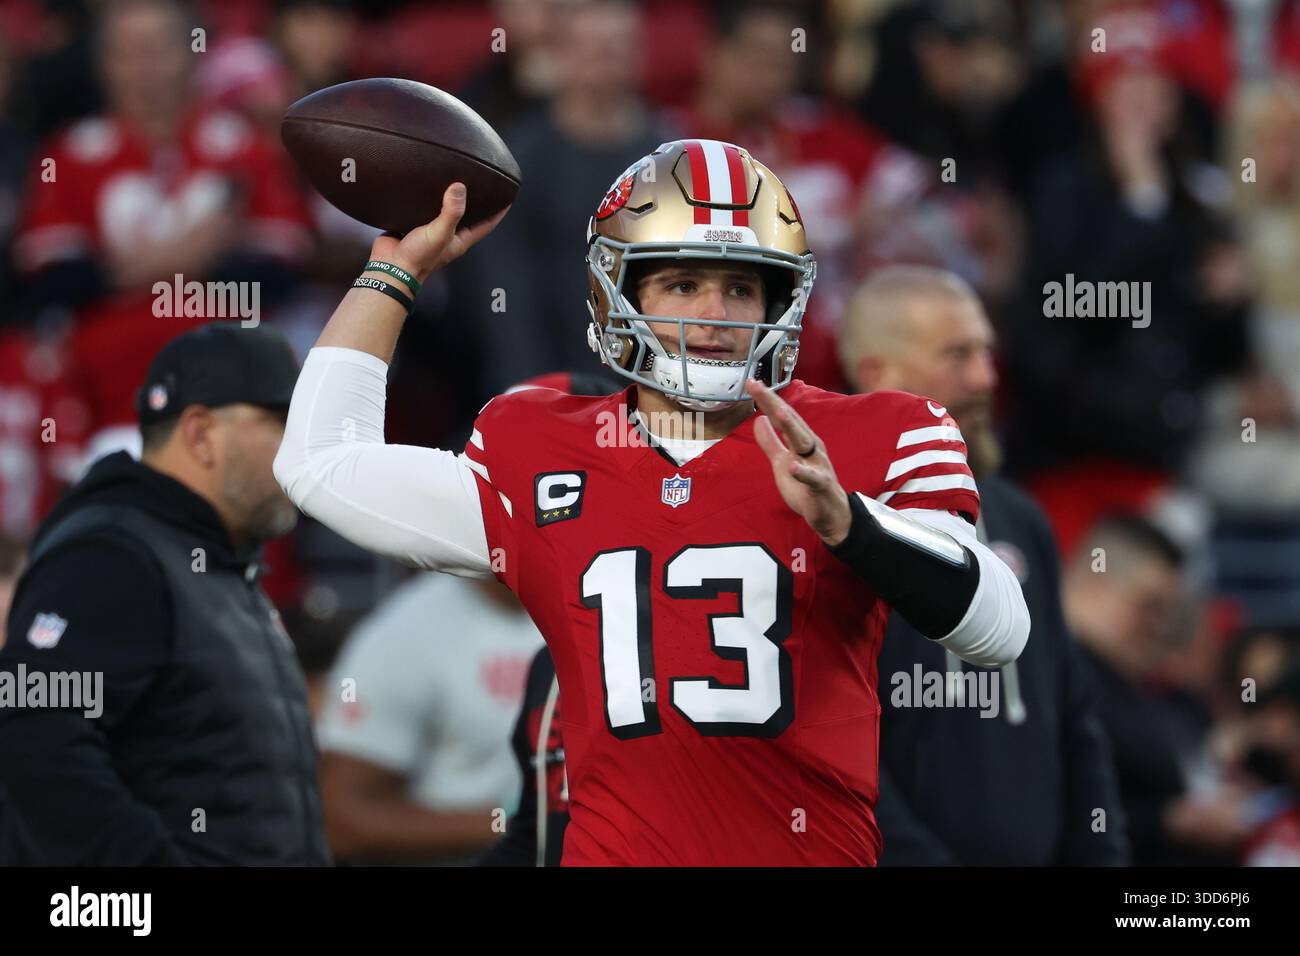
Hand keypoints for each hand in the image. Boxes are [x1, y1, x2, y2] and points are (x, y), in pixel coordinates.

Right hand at [370, 183, 509, 283]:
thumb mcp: (440, 233)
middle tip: (481, 186)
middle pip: (467, 218)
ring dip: (448, 201)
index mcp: (460, 240)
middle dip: (474, 204)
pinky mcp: (413, 227)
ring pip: (444, 213)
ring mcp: (430, 232)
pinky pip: (423, 211)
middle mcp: (448, 236)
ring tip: (452, 182)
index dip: (497, 212)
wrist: (390, 266)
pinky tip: (423, 189)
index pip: (486, 225)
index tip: (506, 198)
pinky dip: (425, 201)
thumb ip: (451, 212)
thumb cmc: (418, 258)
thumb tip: (459, 188)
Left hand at [749, 379, 851, 545]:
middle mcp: (811, 447)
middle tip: (759, 387)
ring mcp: (818, 465)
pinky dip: (803, 472)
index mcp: (802, 440)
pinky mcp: (821, 486)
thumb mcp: (782, 462)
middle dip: (775, 403)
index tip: (751, 383)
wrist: (829, 513)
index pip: (782, 415)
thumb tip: (758, 420)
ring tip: (779, 413)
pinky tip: (793, 466)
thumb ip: (771, 442)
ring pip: (805, 443)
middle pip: (792, 421)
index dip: (767, 399)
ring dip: (792, 428)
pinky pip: (813, 478)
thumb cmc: (807, 486)